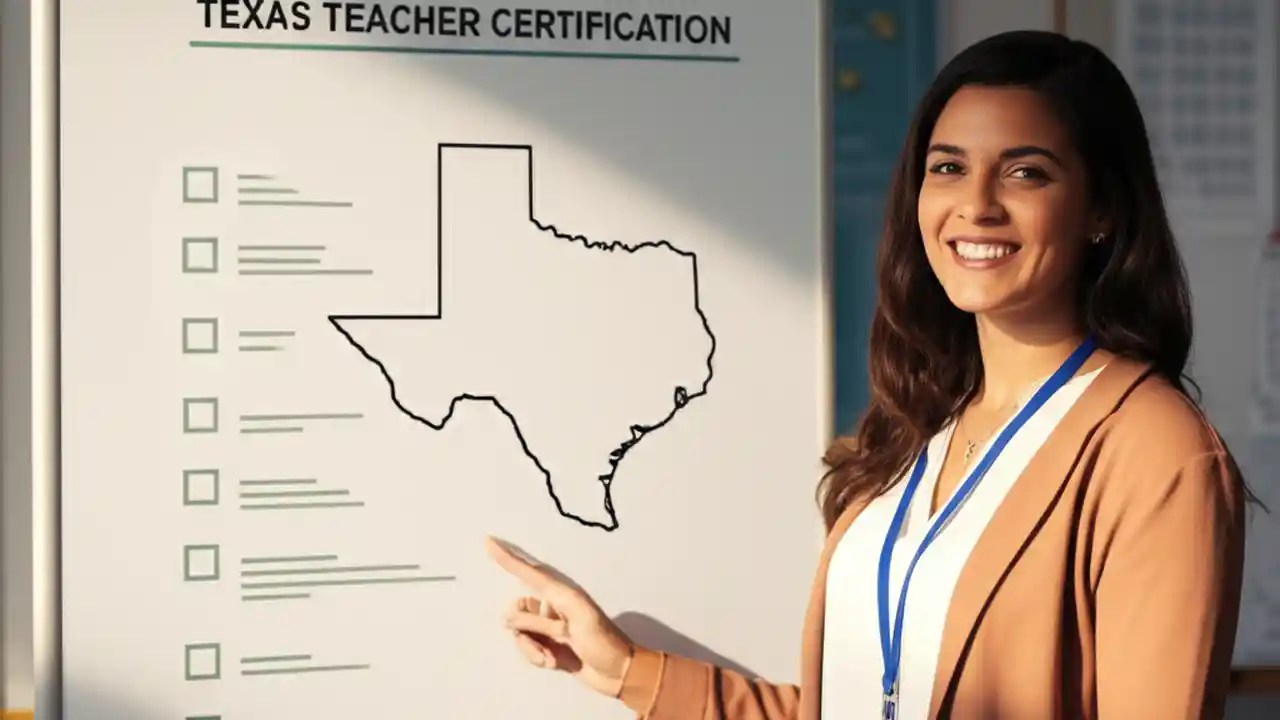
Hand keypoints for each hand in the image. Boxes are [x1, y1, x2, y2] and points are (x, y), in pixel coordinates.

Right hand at [484, 536, 635, 697]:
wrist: (618, 672)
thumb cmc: (603, 641)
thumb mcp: (576, 622)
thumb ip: (542, 616)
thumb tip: (510, 618)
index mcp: (561, 593)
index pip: (529, 572)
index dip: (508, 558)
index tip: (489, 541)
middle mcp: (552, 606)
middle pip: (518, 609)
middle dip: (525, 628)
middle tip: (550, 639)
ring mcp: (549, 627)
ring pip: (519, 632)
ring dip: (532, 647)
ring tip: (552, 658)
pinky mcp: (548, 647)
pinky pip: (527, 648)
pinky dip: (536, 657)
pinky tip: (554, 663)